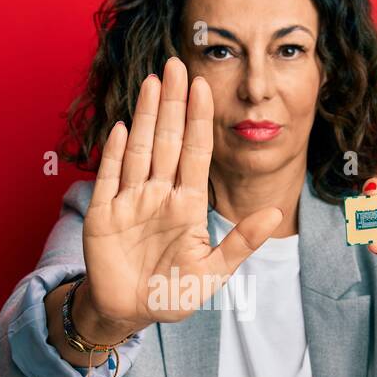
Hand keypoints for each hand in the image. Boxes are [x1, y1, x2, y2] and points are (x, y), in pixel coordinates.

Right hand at [80, 56, 284, 332]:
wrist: (129, 314)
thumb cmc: (172, 294)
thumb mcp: (213, 273)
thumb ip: (241, 242)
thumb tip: (274, 212)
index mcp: (187, 204)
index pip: (196, 152)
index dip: (200, 119)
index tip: (205, 86)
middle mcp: (159, 195)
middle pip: (168, 140)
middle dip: (173, 103)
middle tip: (176, 63)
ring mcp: (130, 201)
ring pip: (140, 150)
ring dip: (146, 116)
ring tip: (153, 82)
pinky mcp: (103, 215)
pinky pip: (111, 177)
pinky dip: (116, 154)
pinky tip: (123, 127)